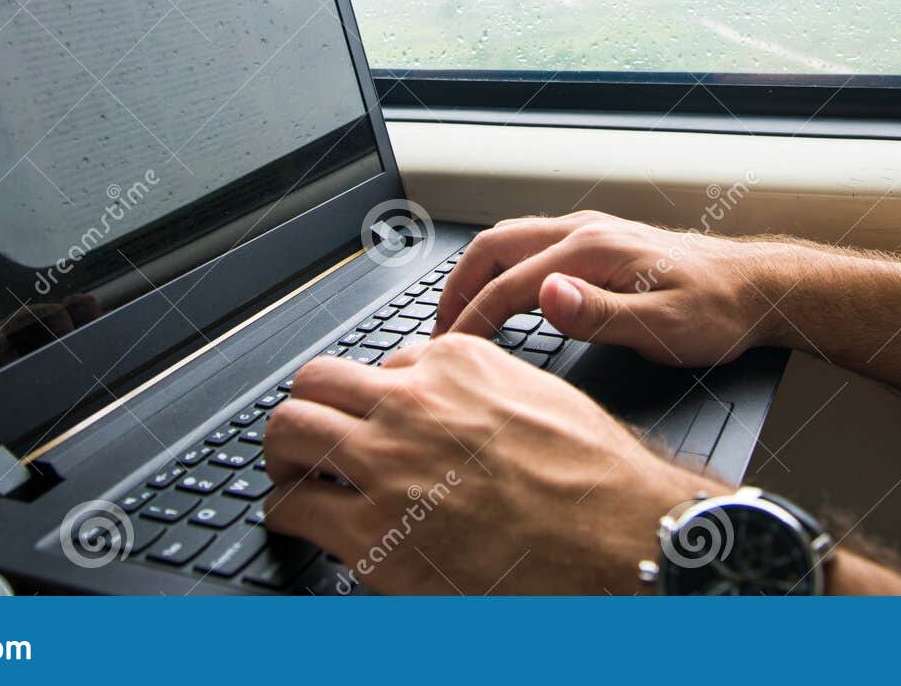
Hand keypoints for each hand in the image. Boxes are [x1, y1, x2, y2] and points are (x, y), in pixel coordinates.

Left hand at [261, 333, 725, 593]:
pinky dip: (288, 513)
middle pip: (315, 381)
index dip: (375, 398)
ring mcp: (386, 462)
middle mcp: (412, 403)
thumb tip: (445, 391)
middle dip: (309, 410)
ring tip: (291, 473)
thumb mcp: (537, 396)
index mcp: (455, 365)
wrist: (616, 534)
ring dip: (284, 453)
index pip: (382, 365)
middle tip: (309, 436)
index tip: (372, 419)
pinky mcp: (371, 528)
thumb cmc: (593, 475)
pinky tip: (300, 521)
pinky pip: (293, 505)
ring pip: (288, 431)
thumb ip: (480, 387)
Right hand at [436, 211, 784, 366]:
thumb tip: (544, 295)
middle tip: (434, 333)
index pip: (507, 284)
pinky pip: (531, 246)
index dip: (470, 321)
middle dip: (456, 288)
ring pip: (510, 241)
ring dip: (475, 275)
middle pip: (494, 248)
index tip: (447, 355)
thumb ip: (598, 312)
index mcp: (590, 250)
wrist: (757, 288)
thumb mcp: (661, 326)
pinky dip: (500, 270)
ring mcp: (591, 233)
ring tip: (457, 316)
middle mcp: (584, 231)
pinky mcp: (601, 243)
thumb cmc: (717, 312)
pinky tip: (503, 296)